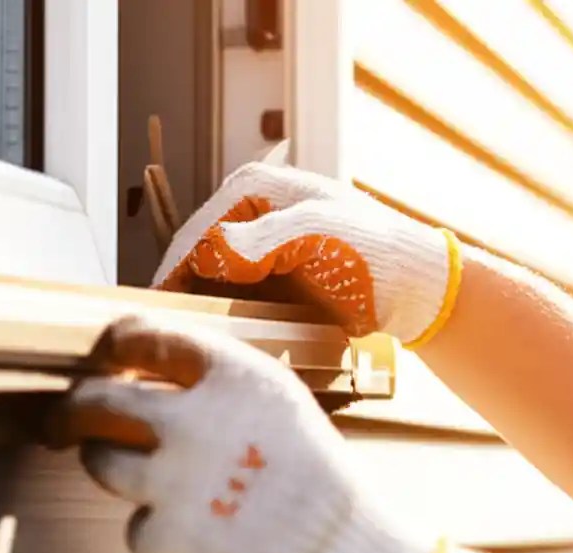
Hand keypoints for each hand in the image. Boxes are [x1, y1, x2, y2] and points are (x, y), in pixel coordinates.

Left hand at [46, 316, 439, 552]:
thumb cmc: (320, 484)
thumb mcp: (280, 408)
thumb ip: (219, 390)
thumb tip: (151, 379)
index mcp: (233, 375)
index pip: (143, 336)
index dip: (114, 345)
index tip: (103, 356)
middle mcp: (195, 418)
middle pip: (98, 399)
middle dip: (72, 408)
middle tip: (62, 417)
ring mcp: (173, 478)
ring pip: (100, 460)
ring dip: (102, 462)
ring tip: (122, 471)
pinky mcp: (163, 534)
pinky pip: (134, 525)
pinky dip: (153, 531)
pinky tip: (190, 535)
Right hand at [153, 163, 461, 346]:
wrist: (419, 287)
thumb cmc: (374, 254)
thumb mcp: (313, 236)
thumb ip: (259, 239)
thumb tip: (209, 246)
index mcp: (252, 188)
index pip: (194, 235)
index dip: (171, 276)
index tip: (153, 317)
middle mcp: (250, 209)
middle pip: (198, 257)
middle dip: (183, 294)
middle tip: (168, 337)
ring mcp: (262, 241)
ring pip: (213, 278)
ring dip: (203, 308)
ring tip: (190, 343)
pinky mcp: (275, 272)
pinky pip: (236, 295)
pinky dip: (228, 316)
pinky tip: (224, 341)